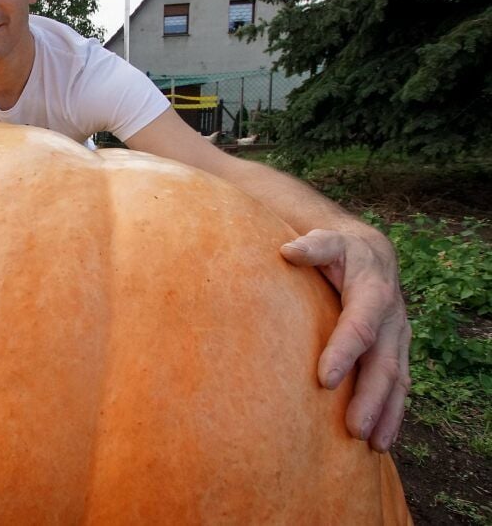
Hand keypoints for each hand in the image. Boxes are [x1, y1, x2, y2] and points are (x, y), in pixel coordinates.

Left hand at [281, 229, 410, 452]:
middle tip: (353, 428)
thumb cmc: (340, 252)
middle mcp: (392, 320)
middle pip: (383, 363)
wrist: (372, 256)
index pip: (359, 326)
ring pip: (396, 382)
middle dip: (369, 398)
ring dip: (385, 414)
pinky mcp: (397, 354)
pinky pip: (398, 388)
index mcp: (373, 293)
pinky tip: (379, 441)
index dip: (344, 352)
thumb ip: (311, 247)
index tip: (325, 380)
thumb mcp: (327, 242)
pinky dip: (392, 415)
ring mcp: (398, 340)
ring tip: (370, 443)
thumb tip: (287, 250)